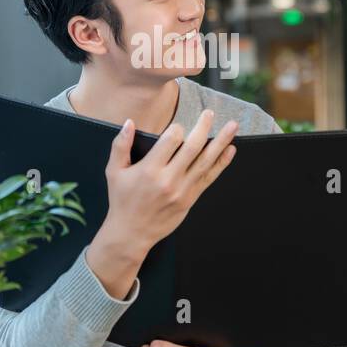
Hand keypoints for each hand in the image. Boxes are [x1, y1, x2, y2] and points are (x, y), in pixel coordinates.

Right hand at [88, 110, 238, 281]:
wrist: (132, 233)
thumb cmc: (122, 200)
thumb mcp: (114, 171)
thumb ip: (120, 145)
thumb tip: (129, 122)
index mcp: (149, 170)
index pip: (170, 140)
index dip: (176, 129)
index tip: (177, 127)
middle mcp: (168, 179)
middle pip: (192, 147)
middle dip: (203, 127)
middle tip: (210, 113)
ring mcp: (182, 190)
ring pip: (205, 161)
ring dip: (221, 142)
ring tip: (232, 126)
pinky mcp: (190, 199)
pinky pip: (209, 178)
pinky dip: (221, 163)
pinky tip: (230, 150)